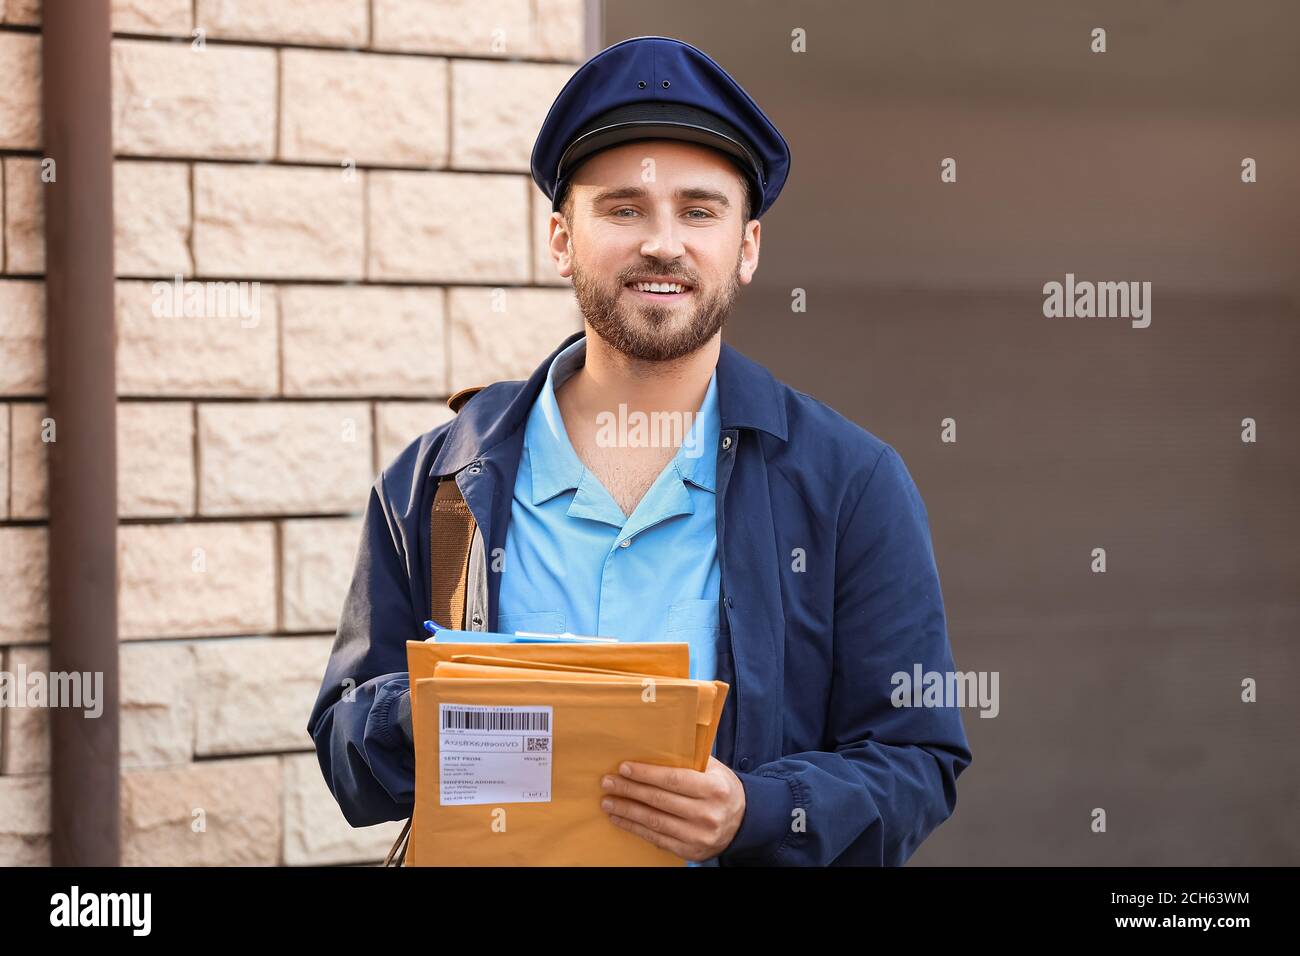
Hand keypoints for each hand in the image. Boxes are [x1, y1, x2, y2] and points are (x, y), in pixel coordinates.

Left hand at [599, 756, 745, 861]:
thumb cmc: (722, 789)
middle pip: (660, 801)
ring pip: (654, 822)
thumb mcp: (715, 769)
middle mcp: (707, 814)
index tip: (624, 768)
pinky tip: (620, 818)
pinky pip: (656, 839)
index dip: (646, 774)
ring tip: (607, 801)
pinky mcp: (690, 851)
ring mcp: (698, 835)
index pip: (674, 780)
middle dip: (629, 791)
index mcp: (714, 789)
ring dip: (627, 811)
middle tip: (607, 783)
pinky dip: (635, 828)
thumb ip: (690, 758)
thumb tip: (655, 744)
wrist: (743, 823)